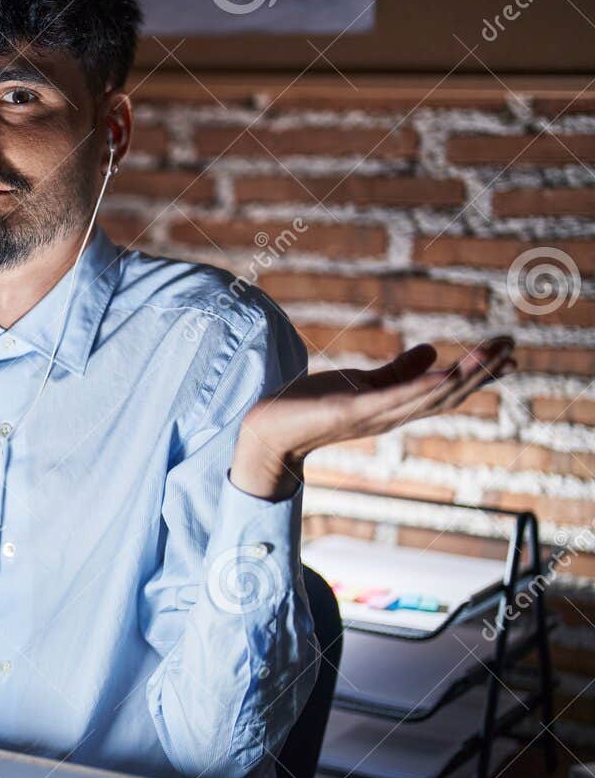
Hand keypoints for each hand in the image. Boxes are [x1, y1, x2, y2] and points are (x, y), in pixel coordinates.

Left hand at [231, 336, 515, 500]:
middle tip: (511, 346)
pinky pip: (391, 400)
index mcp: (394, 407)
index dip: (478, 376)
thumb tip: (433, 351)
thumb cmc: (312, 408)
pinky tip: (444, 373)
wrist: (267, 431)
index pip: (445, 392)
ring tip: (491, 353)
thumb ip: (397, 371)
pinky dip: (419, 388)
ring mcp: (371, 415)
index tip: (508, 356)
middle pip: (446, 396)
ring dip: (462, 376)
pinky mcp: (348, 410)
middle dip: (481, 372)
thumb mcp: (361, 384)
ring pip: (427, 397)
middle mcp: (389, 416)